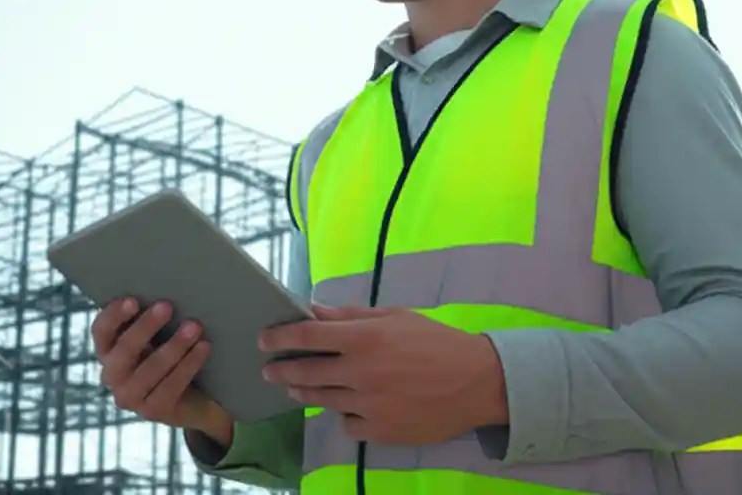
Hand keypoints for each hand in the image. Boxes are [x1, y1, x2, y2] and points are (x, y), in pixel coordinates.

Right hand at [92, 298, 232, 446]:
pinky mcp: (153, 412)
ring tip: (194, 327)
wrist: (191, 397)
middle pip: (123, 350)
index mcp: (107, 350)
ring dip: (174, 346)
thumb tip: (166, 288)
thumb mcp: (156, 335)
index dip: (113, 316)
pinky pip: (170, 387)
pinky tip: (203, 348)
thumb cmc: (169, 353)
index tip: (132, 300)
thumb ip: (152, 317)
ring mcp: (130, 397)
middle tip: (167, 306)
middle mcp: (112, 375)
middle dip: (145, 327)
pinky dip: (188, 365)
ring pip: (149, 370)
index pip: (101, 331)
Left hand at [258, 305, 507, 444]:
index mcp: (364, 338)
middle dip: (281, 370)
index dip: (280, 337)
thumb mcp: (393, 317)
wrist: (477, 382)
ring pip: (322, 400)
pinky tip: (349, 406)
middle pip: (305, 373)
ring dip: (304, 392)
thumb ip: (349, 316)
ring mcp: (369, 405)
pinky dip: (345, 414)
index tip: (264, 339)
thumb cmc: (435, 342)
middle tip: (269, 369)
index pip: (307, 336)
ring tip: (297, 388)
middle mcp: (361, 372)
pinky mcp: (379, 431)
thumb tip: (312, 309)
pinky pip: (347, 423)